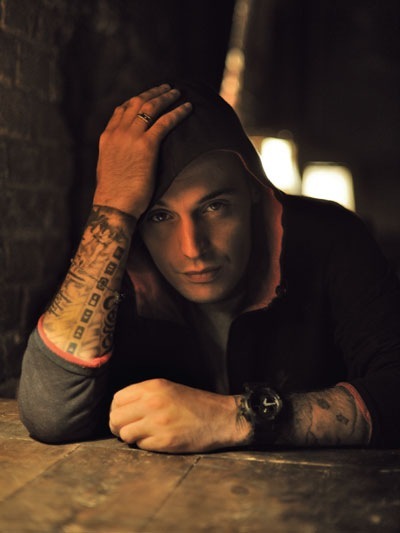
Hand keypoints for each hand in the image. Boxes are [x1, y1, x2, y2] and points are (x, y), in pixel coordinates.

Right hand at [94, 84, 191, 217]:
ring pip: (151, 108)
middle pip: (136, 103)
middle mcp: (118, 132)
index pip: (121, 110)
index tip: (146, 97)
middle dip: (153, 93)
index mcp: (107, 138)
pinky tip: (188, 108)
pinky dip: (178, 112)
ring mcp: (131, 137)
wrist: (113, 205)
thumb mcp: (109, 170)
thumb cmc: (114, 195)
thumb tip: (125, 159)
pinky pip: (165, 122)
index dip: (136, 101)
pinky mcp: (146, 145)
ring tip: (178, 93)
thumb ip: (117, 157)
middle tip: (166, 88)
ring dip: (166, 97)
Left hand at [109, 379, 251, 452]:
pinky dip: (145, 445)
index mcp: (153, 387)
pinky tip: (158, 440)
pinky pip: (140, 446)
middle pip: (116, 418)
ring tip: (144, 435)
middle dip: (119, 426)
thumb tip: (119, 408)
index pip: (117, 399)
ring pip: (124, 434)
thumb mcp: (168, 389)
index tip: (124, 416)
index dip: (117, 410)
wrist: (220, 417)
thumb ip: (144, 395)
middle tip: (128, 430)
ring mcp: (158, 422)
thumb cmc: (194, 404)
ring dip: (131, 437)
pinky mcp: (164, 441)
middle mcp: (152, 402)